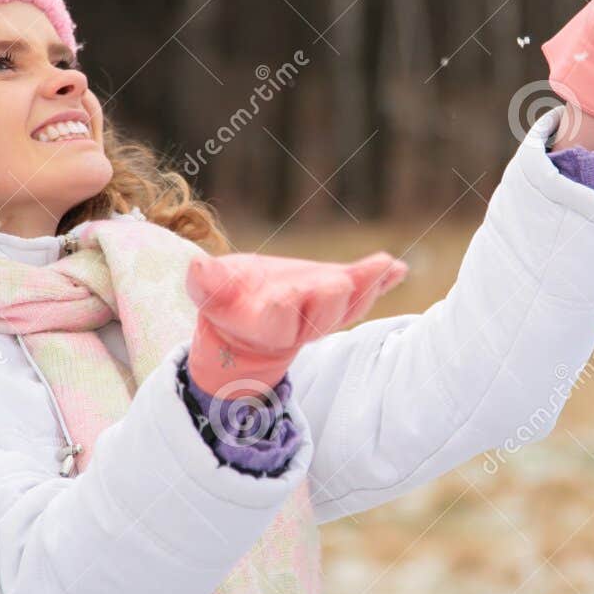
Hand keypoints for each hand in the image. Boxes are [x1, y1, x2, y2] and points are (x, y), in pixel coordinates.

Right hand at [185, 250, 407, 396]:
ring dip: (365, 288)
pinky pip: (364, 294)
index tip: (281, 297)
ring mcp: (322, 314)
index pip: (273, 321)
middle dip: (328, 301)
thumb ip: (208, 285)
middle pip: (317, 318)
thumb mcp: (210, 292)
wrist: (247, 320)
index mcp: (260, 325)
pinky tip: (396, 268)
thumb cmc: (226, 300)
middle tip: (338, 282)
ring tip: (383, 266)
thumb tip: (197, 268)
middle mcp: (296, 326)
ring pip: (346, 308)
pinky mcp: (340, 297)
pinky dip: (380, 282)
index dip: (278, 310)